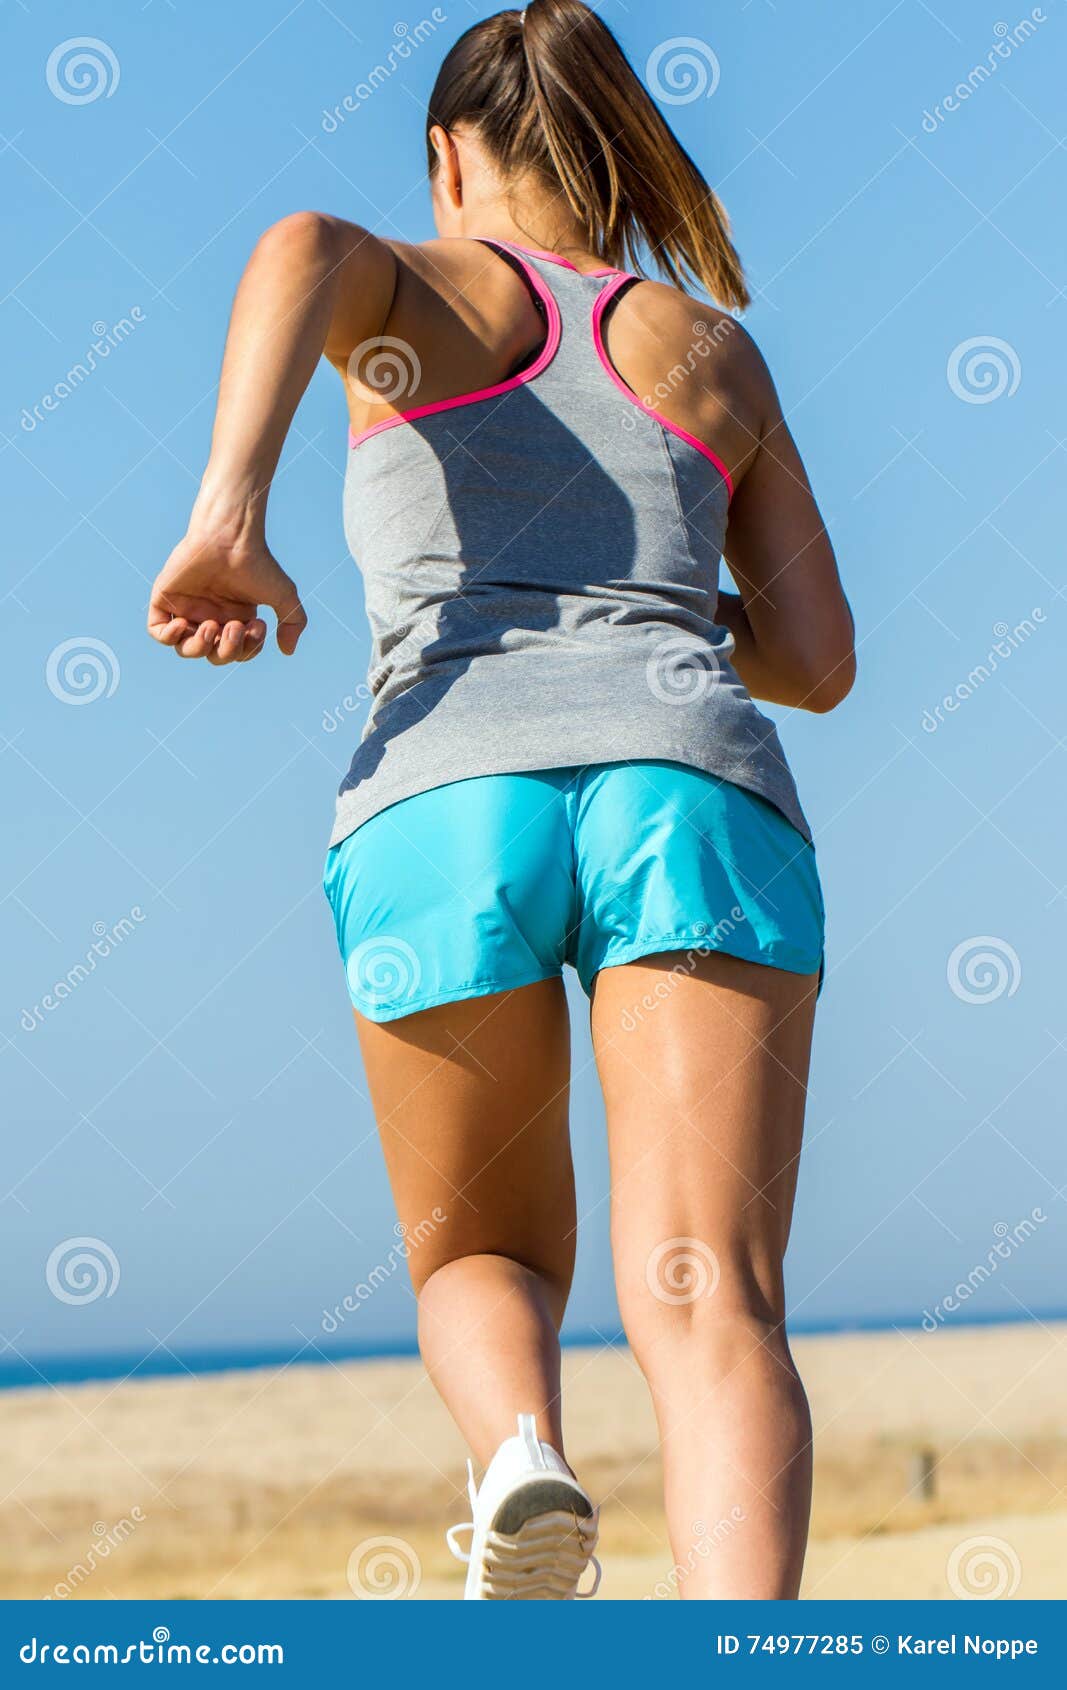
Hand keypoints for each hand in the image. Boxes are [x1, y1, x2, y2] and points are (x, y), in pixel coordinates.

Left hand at [148, 528, 306, 664]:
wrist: (230, 536)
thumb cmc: (257, 562)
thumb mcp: (283, 596)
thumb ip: (293, 623)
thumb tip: (287, 651)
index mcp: (234, 618)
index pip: (237, 652)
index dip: (247, 650)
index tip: (257, 625)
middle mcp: (210, 616)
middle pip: (213, 655)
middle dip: (226, 649)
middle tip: (233, 625)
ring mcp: (187, 609)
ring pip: (186, 649)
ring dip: (200, 647)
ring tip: (211, 625)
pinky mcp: (165, 599)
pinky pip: (158, 632)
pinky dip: (169, 637)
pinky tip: (185, 624)